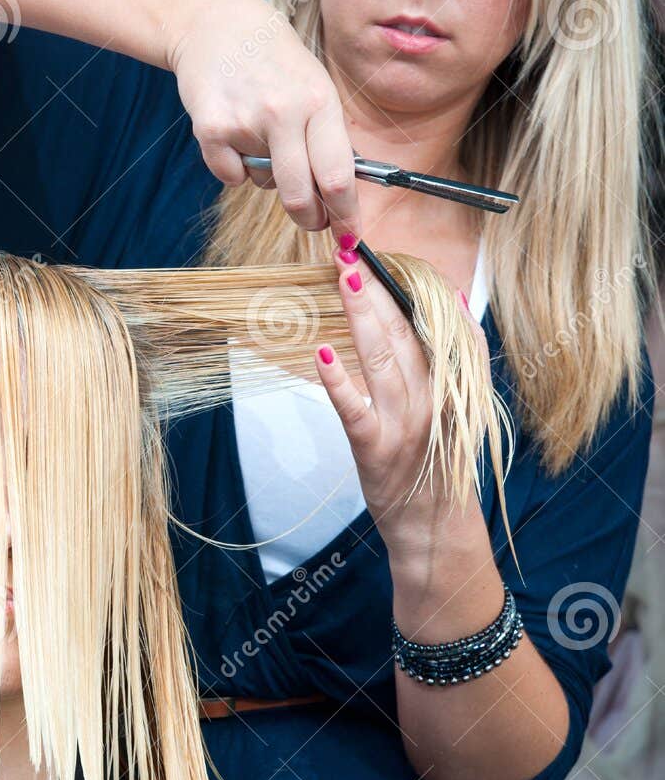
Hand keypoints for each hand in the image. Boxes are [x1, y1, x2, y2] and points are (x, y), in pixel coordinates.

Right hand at [165, 0, 360, 241]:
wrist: (218, 25)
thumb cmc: (276, 62)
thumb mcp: (315, 87)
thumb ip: (328, 138)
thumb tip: (340, 199)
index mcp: (320, 102)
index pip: (338, 176)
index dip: (346, 215)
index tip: (350, 236)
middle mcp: (285, 112)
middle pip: (300, 197)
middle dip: (310, 219)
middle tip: (312, 221)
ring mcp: (246, 121)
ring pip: (264, 184)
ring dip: (268, 175)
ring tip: (261, 131)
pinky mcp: (211, 129)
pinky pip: (230, 177)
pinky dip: (234, 166)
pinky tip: (234, 131)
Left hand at [313, 241, 488, 566]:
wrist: (436, 529)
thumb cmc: (438, 465)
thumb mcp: (457, 407)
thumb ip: (457, 356)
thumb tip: (453, 299)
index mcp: (449, 384)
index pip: (427, 323)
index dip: (404, 286)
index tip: (381, 253)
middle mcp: (430, 397)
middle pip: (402, 331)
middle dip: (376, 288)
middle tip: (351, 250)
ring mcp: (404, 422)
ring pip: (381, 358)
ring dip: (361, 315)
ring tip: (344, 277)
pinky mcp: (376, 448)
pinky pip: (355, 408)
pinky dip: (338, 380)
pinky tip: (322, 351)